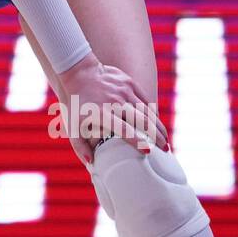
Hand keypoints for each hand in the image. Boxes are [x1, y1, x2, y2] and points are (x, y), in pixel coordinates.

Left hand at [54, 53, 169, 165]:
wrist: (78, 72)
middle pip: (141, 121)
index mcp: (101, 113)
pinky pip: (144, 100)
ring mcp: (123, 90)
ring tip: (164, 138)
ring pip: (146, 111)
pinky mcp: (128, 82)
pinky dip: (152, 112)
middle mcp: (114, 101)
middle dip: (156, 136)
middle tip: (165, 149)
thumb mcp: (72, 126)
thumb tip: (92, 164)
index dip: (137, 141)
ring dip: (157, 125)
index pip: (124, 130)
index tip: (148, 151)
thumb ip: (80, 147)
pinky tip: (156, 123)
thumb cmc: (75, 104)